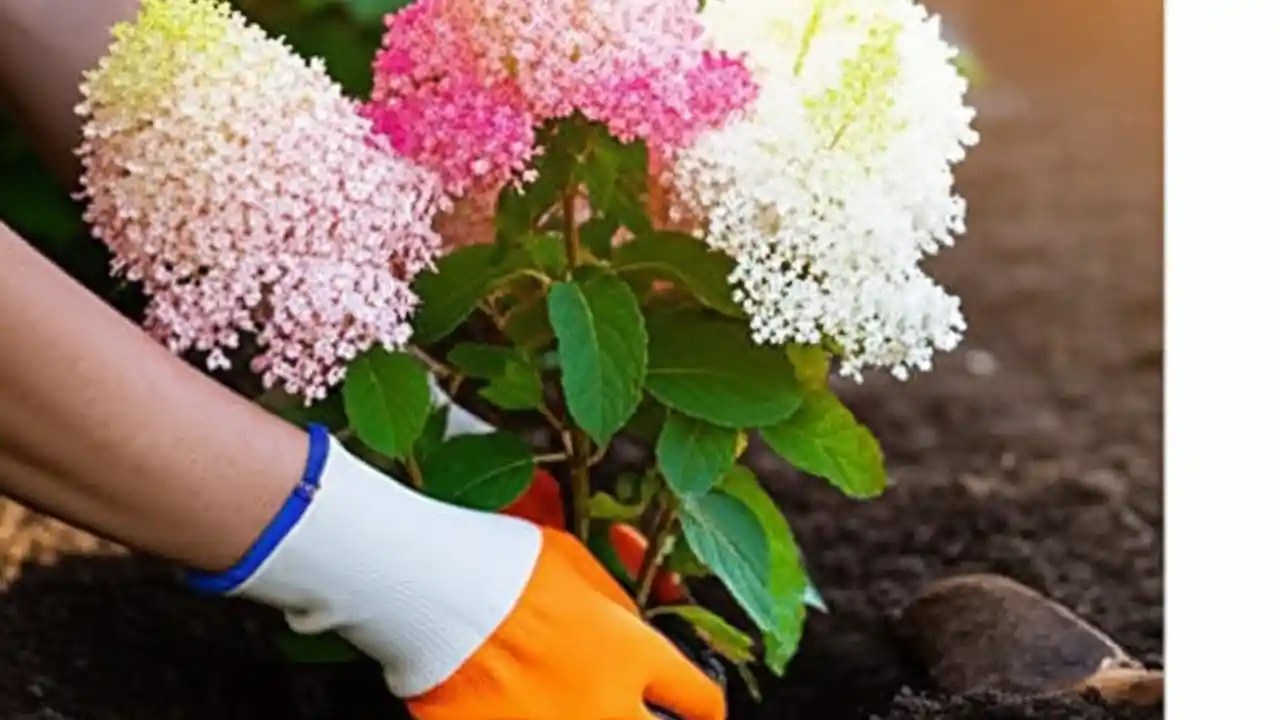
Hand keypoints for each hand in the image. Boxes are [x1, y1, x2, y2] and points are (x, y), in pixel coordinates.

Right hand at [406, 527, 723, 719]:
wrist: (437, 593)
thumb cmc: (506, 566)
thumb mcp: (578, 565)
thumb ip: (617, 609)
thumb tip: (633, 629)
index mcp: (634, 657)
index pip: (700, 701)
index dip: (702, 706)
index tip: (695, 708)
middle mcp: (608, 708)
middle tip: (638, 711)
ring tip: (566, 704)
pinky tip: (524, 713)